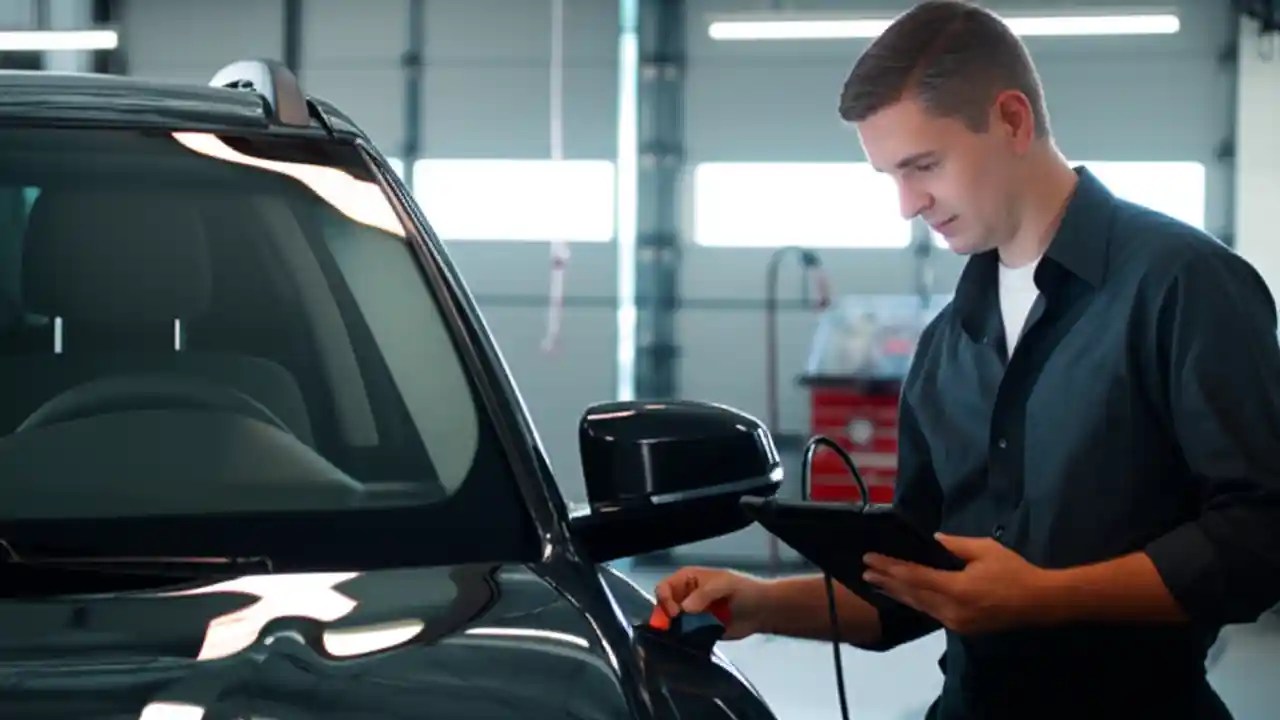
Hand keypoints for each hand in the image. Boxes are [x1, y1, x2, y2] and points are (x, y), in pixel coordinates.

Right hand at [654, 566, 773, 639]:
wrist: (762, 612)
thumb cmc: (744, 590)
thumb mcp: (724, 585)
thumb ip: (704, 594)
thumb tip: (685, 609)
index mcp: (687, 579)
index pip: (664, 588)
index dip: (665, 600)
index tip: (675, 614)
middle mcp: (685, 596)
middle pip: (663, 607)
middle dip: (665, 619)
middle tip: (674, 630)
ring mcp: (690, 616)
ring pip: (671, 624)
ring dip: (672, 632)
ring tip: (680, 639)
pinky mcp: (697, 632)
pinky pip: (684, 637)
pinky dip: (682, 641)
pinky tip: (687, 646)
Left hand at [862, 534, 1056, 634]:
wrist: (1041, 603)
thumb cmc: (1014, 572)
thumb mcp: (984, 549)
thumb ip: (954, 545)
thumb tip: (932, 540)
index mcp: (956, 590)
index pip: (914, 577)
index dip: (890, 568)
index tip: (870, 559)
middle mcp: (951, 610)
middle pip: (911, 594)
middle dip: (887, 582)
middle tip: (864, 571)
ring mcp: (955, 623)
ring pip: (919, 606)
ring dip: (897, 593)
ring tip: (876, 583)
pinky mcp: (961, 628)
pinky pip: (930, 613)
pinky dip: (914, 602)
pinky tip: (904, 596)